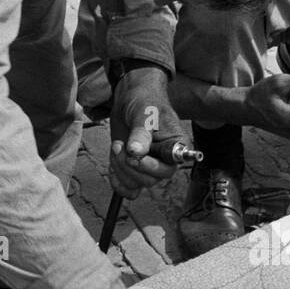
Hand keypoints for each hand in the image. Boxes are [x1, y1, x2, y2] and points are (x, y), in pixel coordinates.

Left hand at [110, 67, 180, 197]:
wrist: (130, 100)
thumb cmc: (145, 101)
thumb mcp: (144, 114)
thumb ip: (141, 133)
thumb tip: (136, 153)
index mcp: (175, 147)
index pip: (168, 168)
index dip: (150, 167)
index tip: (135, 155)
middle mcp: (164, 161)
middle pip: (149, 180)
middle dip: (129, 165)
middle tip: (119, 145)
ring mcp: (149, 167)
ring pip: (136, 184)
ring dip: (120, 168)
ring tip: (117, 146)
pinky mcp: (134, 169)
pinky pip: (127, 188)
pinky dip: (117, 180)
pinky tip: (113, 163)